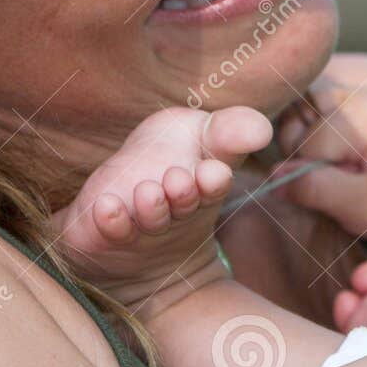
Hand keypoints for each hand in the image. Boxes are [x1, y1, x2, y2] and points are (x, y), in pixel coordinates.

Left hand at [53, 105, 269, 315]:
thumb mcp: (199, 135)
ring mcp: (140, 229)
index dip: (213, 181)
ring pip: (150, 222)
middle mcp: (175, 213)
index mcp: (202, 187)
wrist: (123, 221)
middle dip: (183, 195)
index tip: (212, 171)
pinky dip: (110, 220)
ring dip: (151, 208)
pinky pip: (108, 233)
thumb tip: (262, 130)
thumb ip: (229, 129)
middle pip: (185, 208)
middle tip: (177, 180)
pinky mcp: (104, 237)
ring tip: (147, 192)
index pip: (214, 185)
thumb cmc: (164, 160)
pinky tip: (105, 205)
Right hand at [274, 80, 366, 237]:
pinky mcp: (331, 104)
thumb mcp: (364, 205)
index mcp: (366, 111)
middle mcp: (351, 94)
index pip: (309, 142)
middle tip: (341, 177)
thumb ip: (321, 189)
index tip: (345, 186)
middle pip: (292, 124)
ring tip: (336, 168)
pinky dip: (301, 144)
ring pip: (287, 120)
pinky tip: (326, 159)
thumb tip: (274, 175)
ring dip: (299, 151)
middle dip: (303, 159)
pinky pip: (293, 120)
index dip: (313, 174)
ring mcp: (340, 95)